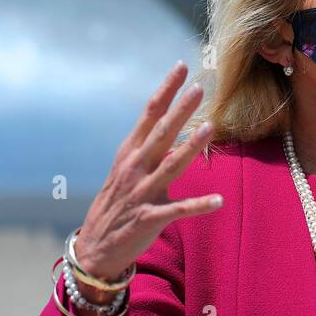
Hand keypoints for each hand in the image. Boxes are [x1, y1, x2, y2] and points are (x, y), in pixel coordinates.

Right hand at [73, 62, 222, 281]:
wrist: (96, 248)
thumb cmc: (117, 204)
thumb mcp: (127, 171)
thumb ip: (150, 150)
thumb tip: (173, 128)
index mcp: (131, 153)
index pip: (150, 114)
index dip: (166, 90)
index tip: (182, 66)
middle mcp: (135, 168)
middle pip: (161, 134)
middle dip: (180, 110)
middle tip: (200, 88)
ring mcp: (141, 193)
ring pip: (170, 166)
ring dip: (191, 147)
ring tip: (210, 128)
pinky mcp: (149, 218)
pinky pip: (177, 210)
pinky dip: (198, 205)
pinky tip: (219, 200)